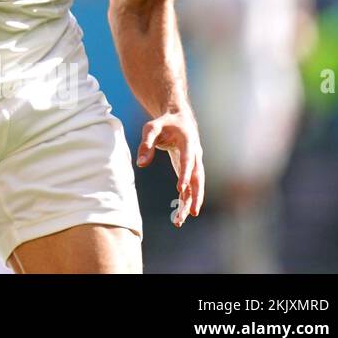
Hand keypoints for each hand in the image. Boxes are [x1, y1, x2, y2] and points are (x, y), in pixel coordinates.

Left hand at [137, 110, 203, 226]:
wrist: (179, 118)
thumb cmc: (164, 123)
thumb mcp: (151, 128)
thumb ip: (146, 144)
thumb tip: (141, 164)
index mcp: (188, 143)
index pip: (187, 161)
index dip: (184, 175)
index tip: (180, 189)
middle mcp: (195, 155)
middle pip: (197, 178)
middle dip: (195, 196)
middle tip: (192, 213)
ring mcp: (194, 163)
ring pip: (195, 186)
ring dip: (190, 202)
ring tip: (181, 220)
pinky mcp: (189, 169)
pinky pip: (190, 186)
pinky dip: (186, 199)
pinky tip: (181, 213)